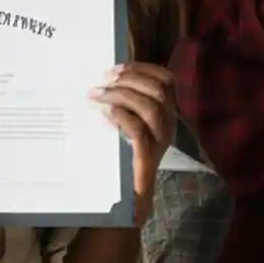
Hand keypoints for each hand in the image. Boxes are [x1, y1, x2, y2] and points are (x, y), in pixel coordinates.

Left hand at [89, 62, 176, 225]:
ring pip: (150, 107)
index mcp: (164, 112)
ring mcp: (159, 140)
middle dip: (129, 79)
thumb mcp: (124, 121)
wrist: (127, 196)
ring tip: (96, 95)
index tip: (117, 66)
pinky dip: (121, 116)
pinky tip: (104, 113)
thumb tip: (101, 77)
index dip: (143, 68)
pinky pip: (138, 129)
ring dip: (121, 95)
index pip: (167, 80)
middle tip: (102, 80)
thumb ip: (120, 101)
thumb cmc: (122, 153)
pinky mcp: (147, 156)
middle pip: (159, 91)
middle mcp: (167, 124)